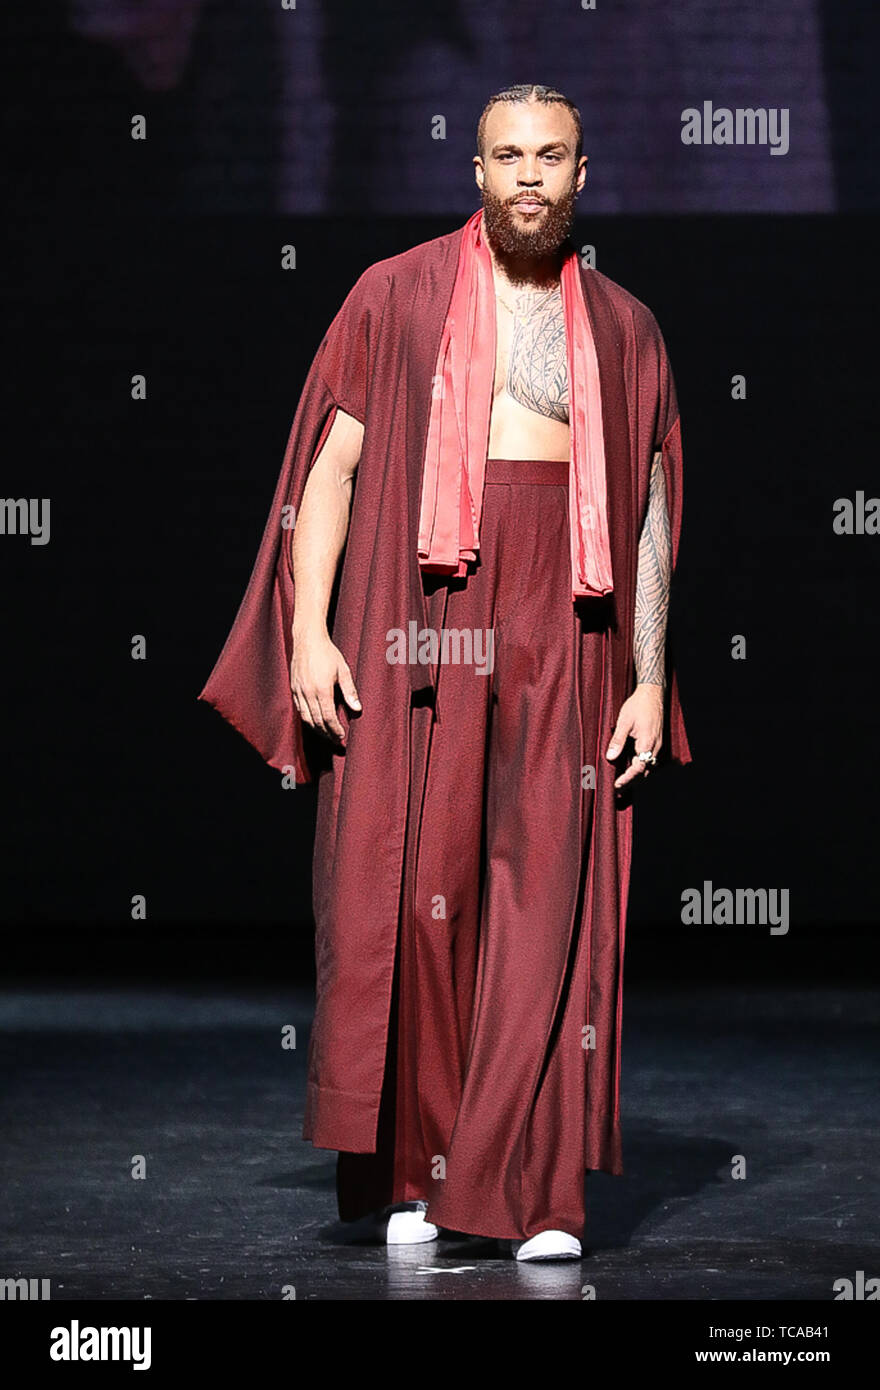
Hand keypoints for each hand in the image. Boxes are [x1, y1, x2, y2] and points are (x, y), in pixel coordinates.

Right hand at [290, 630, 360, 744]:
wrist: (307, 640)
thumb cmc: (327, 653)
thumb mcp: (343, 670)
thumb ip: (350, 691)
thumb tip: (357, 709)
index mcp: (322, 689)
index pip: (328, 717)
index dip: (335, 729)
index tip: (341, 736)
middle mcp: (308, 693)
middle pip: (317, 721)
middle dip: (326, 733)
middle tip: (335, 740)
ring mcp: (298, 691)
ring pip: (306, 718)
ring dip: (316, 729)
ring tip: (326, 734)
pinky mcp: (293, 689)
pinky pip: (299, 709)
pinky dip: (307, 719)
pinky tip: (314, 721)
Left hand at [605, 683, 663, 788]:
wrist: (652, 693)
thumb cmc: (638, 705)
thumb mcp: (624, 721)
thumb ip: (617, 740)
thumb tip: (610, 757)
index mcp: (647, 743)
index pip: (639, 768)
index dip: (628, 778)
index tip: (616, 785)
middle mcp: (655, 746)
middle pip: (645, 771)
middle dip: (632, 781)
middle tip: (617, 789)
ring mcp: (657, 744)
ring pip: (648, 766)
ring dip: (636, 775)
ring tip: (622, 781)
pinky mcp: (655, 741)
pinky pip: (649, 759)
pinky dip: (640, 766)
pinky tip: (630, 767)